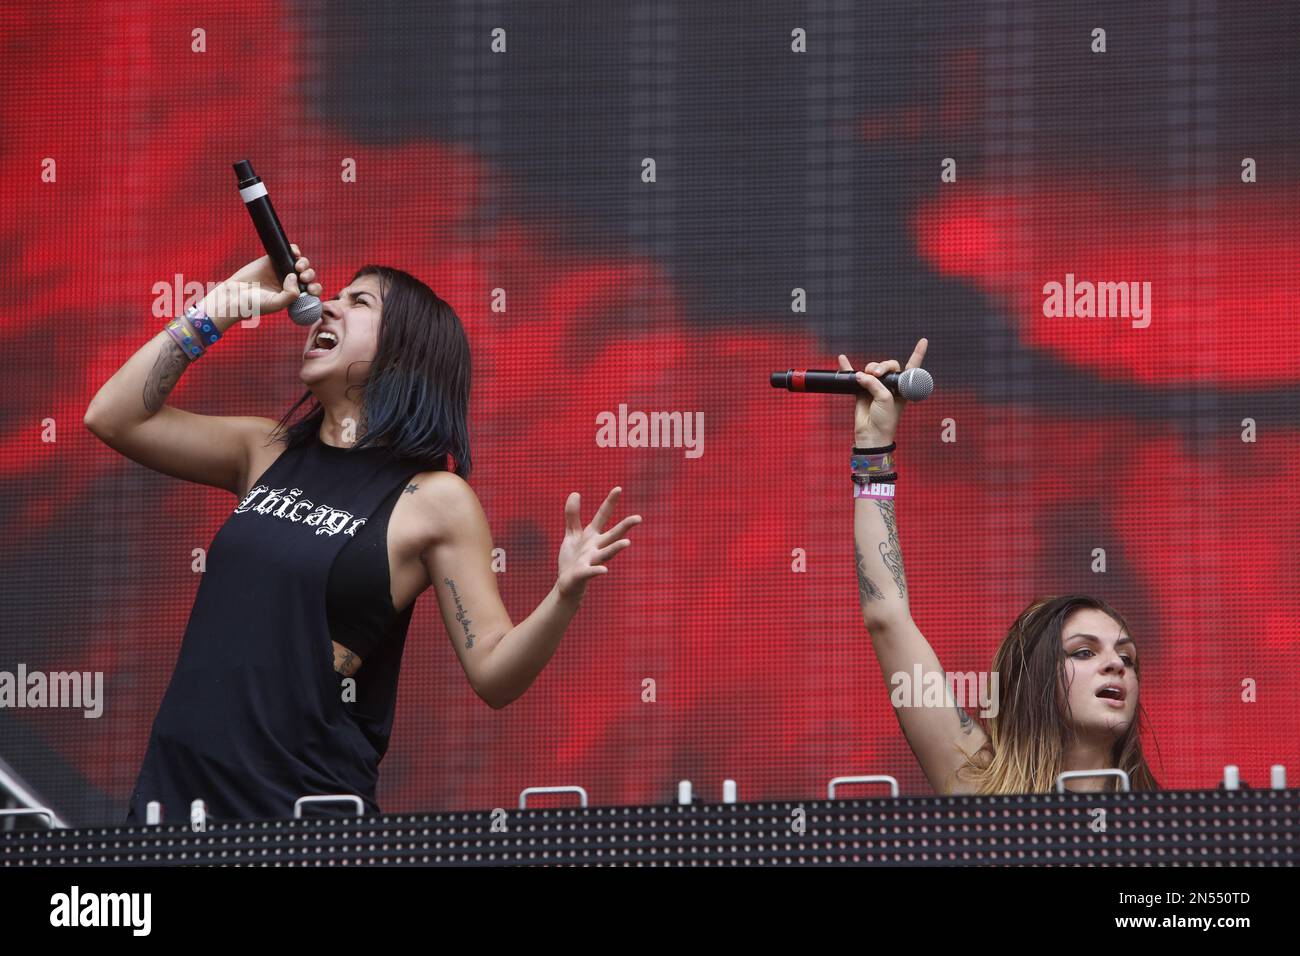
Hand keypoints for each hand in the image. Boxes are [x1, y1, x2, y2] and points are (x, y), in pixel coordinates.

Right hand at [202, 244, 323, 320]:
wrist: (235, 294)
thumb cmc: (255, 304)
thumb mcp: (276, 303)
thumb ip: (291, 294)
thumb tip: (295, 276)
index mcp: (294, 297)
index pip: (311, 291)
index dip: (315, 288)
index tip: (311, 288)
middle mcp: (290, 284)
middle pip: (308, 276)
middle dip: (310, 275)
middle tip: (302, 277)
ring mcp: (282, 271)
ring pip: (301, 264)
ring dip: (304, 264)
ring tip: (297, 267)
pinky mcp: (272, 260)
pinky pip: (289, 252)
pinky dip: (294, 250)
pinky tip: (295, 253)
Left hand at [555, 487, 641, 600]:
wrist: (567, 584)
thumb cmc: (573, 559)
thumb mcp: (572, 534)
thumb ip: (573, 515)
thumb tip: (575, 492)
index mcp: (593, 536)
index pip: (603, 516)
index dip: (610, 502)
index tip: (618, 488)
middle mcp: (596, 547)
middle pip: (613, 534)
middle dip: (625, 526)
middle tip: (638, 518)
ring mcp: (591, 560)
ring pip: (606, 553)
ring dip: (616, 548)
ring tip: (627, 543)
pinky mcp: (583, 574)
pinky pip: (591, 572)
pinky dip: (596, 571)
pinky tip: (604, 570)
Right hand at [837, 337, 927, 446]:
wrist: (871, 434)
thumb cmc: (885, 419)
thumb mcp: (886, 398)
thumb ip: (875, 384)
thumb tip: (860, 375)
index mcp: (902, 387)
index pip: (912, 367)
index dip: (918, 354)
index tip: (923, 341)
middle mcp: (890, 386)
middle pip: (888, 366)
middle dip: (882, 366)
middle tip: (875, 374)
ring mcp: (875, 387)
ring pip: (871, 369)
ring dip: (868, 369)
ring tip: (863, 376)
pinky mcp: (860, 391)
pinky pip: (853, 376)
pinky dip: (848, 368)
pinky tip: (843, 359)